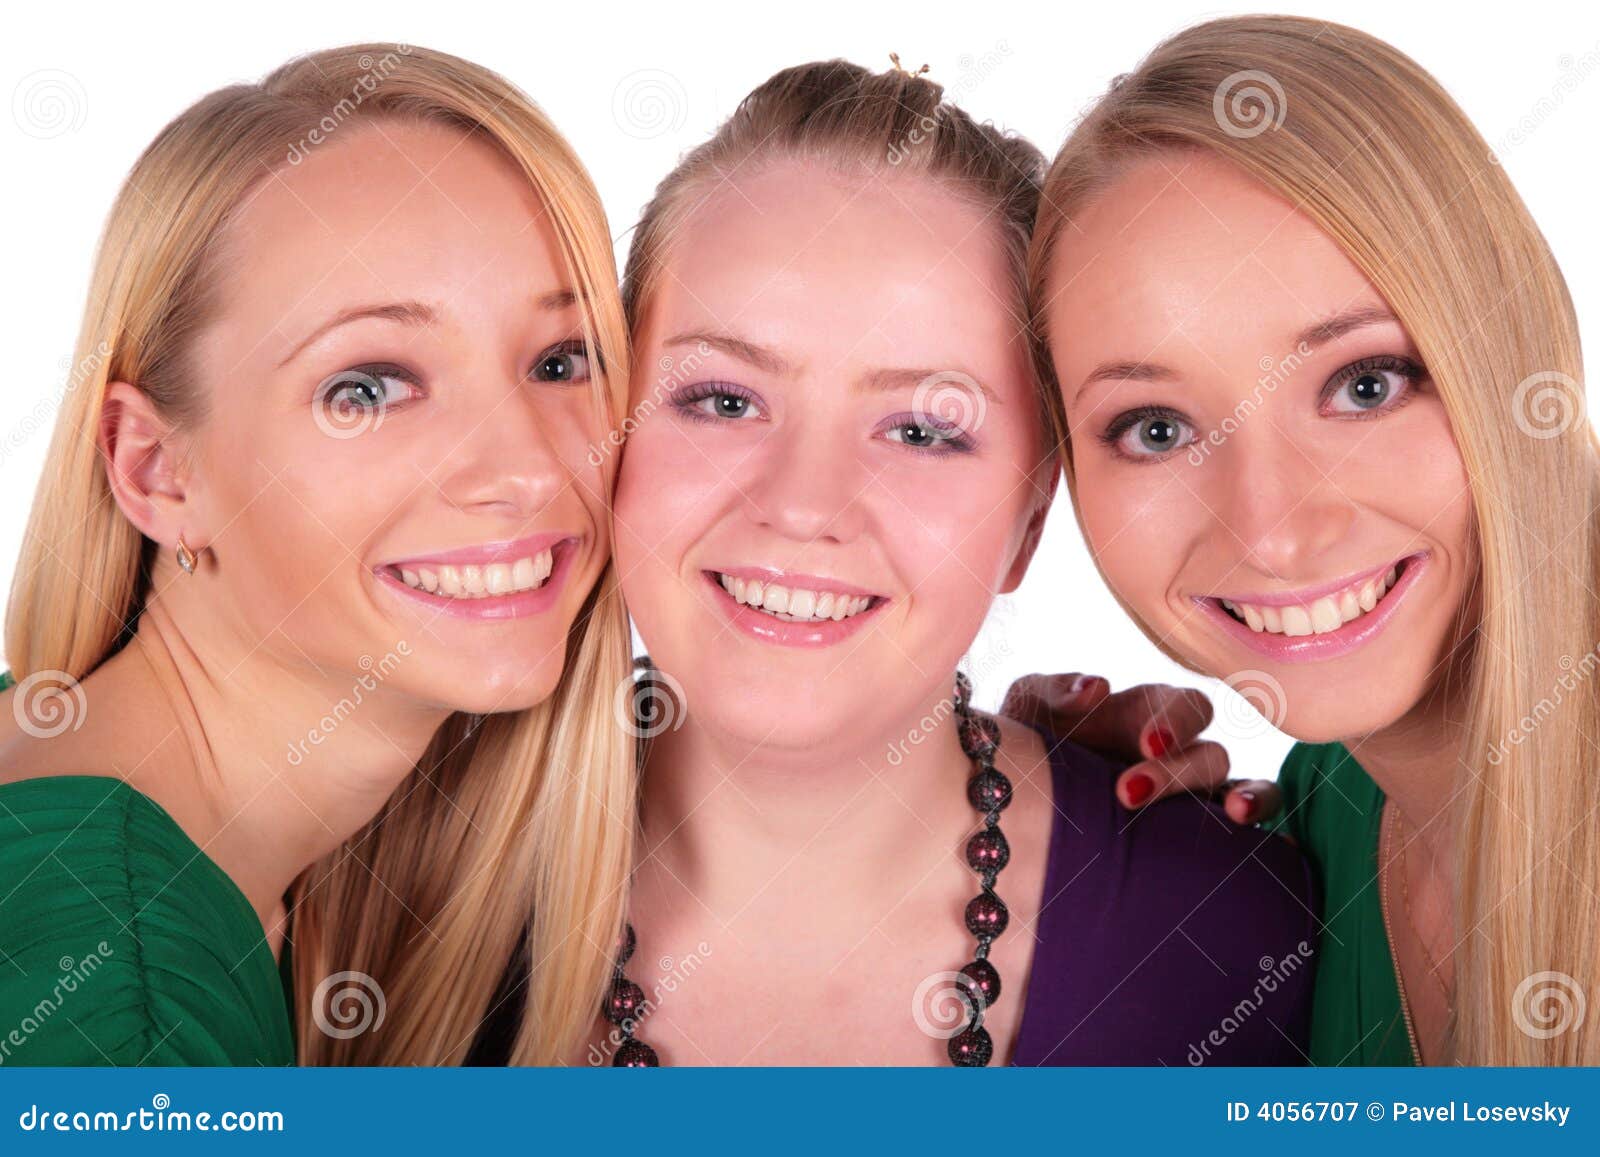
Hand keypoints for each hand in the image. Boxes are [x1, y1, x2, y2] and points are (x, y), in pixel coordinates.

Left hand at [999, 673, 1281, 824]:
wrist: (1010, 806)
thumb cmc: (1028, 745)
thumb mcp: (1028, 709)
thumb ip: (1056, 692)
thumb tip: (1098, 688)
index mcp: (1145, 714)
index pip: (1184, 707)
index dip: (1175, 722)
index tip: (1148, 745)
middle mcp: (1180, 754)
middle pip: (1209, 754)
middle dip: (1177, 772)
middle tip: (1128, 794)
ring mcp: (1195, 800)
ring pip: (1241, 789)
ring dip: (1244, 798)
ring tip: (1234, 815)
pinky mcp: (1200, 842)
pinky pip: (1247, 840)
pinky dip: (1265, 836)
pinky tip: (1264, 847)